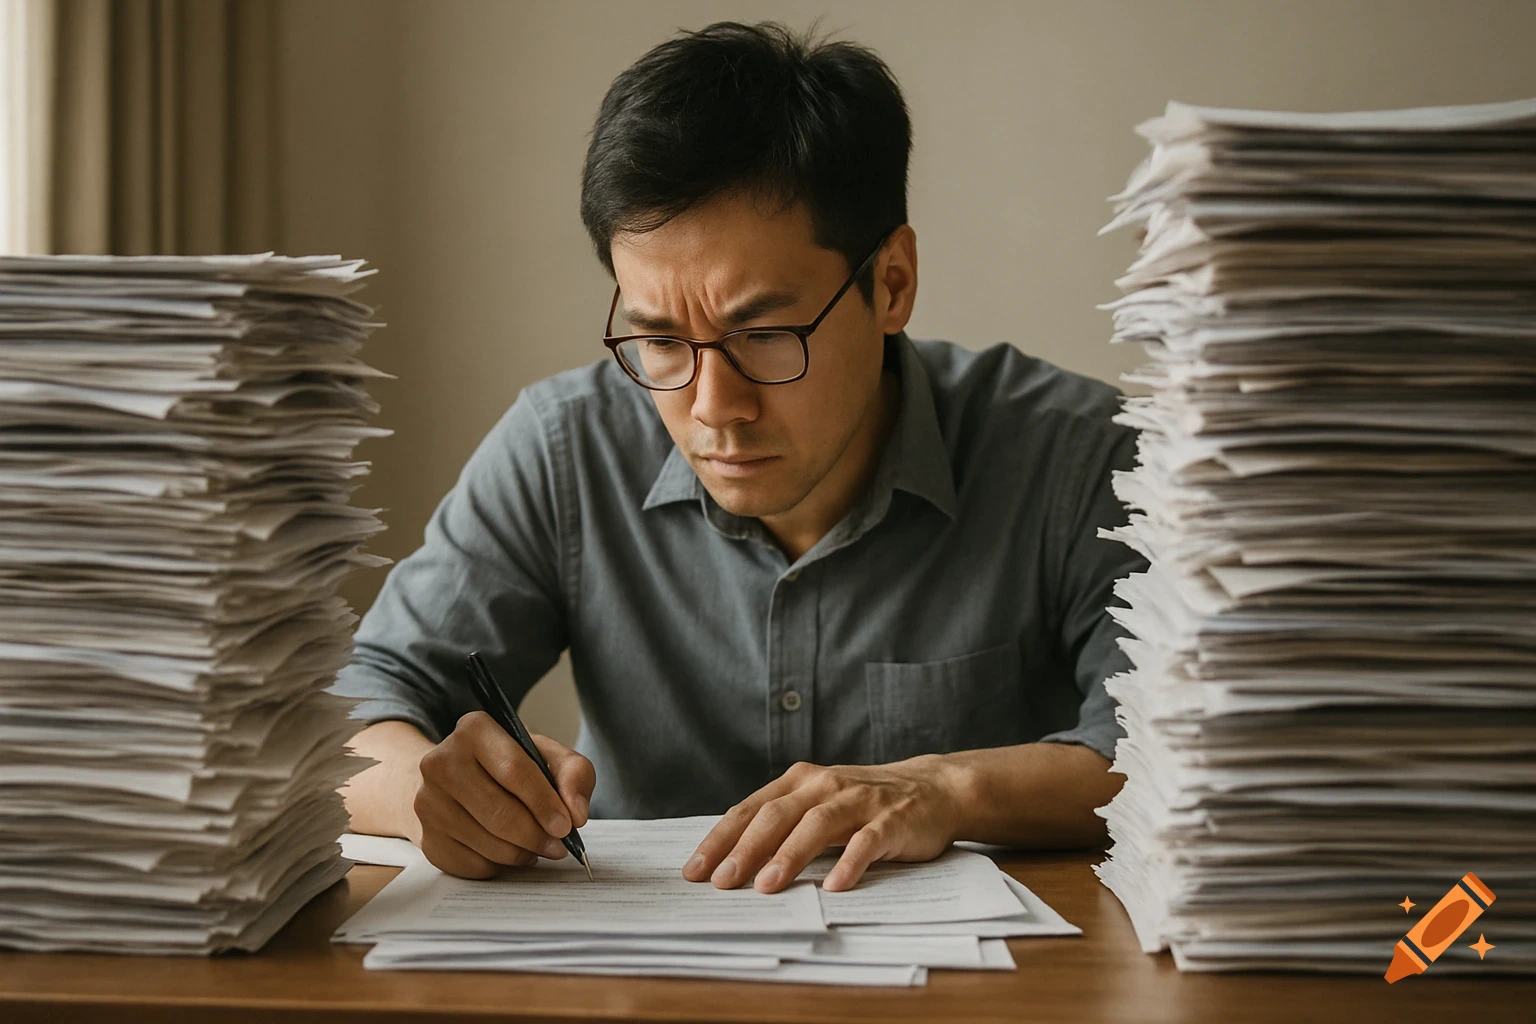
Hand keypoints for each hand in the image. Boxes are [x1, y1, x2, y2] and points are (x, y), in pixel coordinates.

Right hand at [414, 711, 595, 878]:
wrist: (454, 781)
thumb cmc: (506, 766)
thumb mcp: (546, 755)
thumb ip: (574, 774)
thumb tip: (576, 813)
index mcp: (474, 730)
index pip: (514, 770)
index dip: (544, 802)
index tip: (566, 826)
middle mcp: (441, 762)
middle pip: (500, 812)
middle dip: (537, 835)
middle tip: (558, 846)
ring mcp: (428, 802)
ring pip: (488, 843)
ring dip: (522, 853)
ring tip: (537, 847)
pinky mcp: (427, 838)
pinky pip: (473, 864)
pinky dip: (500, 865)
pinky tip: (508, 850)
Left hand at [682, 756, 965, 893]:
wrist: (934, 789)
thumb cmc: (865, 804)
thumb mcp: (819, 804)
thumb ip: (783, 824)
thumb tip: (732, 863)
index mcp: (800, 781)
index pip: (750, 810)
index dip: (720, 840)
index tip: (694, 871)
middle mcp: (824, 785)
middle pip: (776, 815)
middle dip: (745, 850)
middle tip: (722, 882)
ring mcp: (859, 801)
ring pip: (816, 825)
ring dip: (790, 855)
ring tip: (767, 885)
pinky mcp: (892, 820)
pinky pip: (867, 841)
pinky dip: (849, 863)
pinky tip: (834, 887)